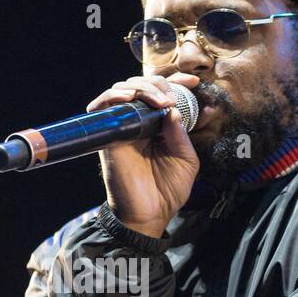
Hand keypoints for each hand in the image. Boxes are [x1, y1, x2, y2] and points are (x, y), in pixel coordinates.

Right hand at [86, 72, 199, 237]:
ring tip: (160, 101)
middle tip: (173, 97)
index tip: (194, 82)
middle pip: (142, 85)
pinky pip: (103, 106)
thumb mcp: (187, 160)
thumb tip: (174, 109)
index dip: (177, 82)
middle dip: (160, 84)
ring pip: (123, 90)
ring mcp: (122, 128)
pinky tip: (130, 97)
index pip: (163, 94)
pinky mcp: (108, 136)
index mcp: (159, 126)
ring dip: (142, 87)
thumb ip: (181, 133)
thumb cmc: (168, 191)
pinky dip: (113, 96)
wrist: (150, 214)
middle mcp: (139, 123)